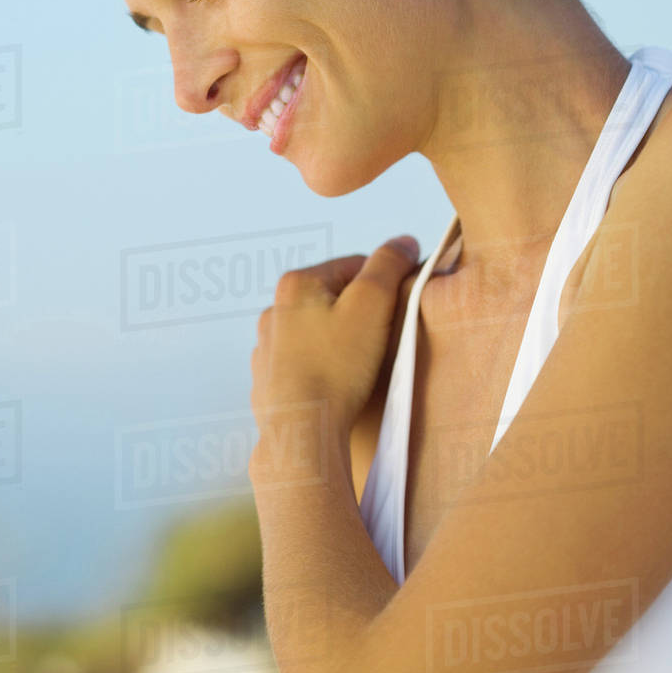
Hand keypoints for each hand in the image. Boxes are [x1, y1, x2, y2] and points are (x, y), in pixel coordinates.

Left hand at [249, 236, 420, 468]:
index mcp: (296, 283)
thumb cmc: (337, 366)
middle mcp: (273, 311)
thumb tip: (403, 241)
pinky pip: (304, 363)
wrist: (302, 431)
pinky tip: (338, 386)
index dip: (385, 285)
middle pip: (335, 299)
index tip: (398, 310)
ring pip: (318, 332)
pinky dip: (324, 368)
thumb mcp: (373, 303)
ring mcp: (267, 348)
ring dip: (341, 342)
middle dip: (361, 315)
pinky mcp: (268, 381)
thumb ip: (389, 264)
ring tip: (360, 367)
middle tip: (382, 341)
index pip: (355, 266)